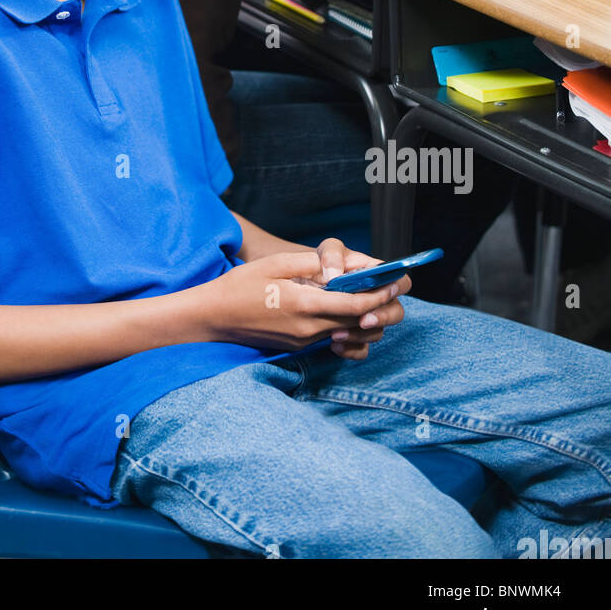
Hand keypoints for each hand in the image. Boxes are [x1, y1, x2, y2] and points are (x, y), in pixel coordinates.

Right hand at [200, 249, 408, 357]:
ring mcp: (303, 340)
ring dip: (365, 320)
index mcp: (303, 304)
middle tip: (393, 290)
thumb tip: (337, 267)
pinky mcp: (298, 345)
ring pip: (348, 332)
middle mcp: (308, 327)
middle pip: (357, 321)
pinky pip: (331, 337)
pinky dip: (346, 327)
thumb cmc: (241, 285)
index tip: (396, 282)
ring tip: (373, 300)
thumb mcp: (274, 264)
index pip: (354, 304)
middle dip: (380, 306)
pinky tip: (346, 313)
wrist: (214, 317)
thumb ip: (309, 264)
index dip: (379, 294)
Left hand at [316, 237, 411, 359]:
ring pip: (377, 333)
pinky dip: (350, 350)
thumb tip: (334, 275)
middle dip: (382, 317)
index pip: (402, 282)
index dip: (398, 287)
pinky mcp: (355, 337)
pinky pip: (361, 350)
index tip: (386, 291)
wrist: (305, 282)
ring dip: (360, 335)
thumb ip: (332, 254)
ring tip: (336, 333)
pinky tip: (334, 346)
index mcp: (378, 277)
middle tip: (364, 319)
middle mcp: (377, 301)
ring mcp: (367, 320)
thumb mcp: (327, 250)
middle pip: (396, 312)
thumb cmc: (323, 264)